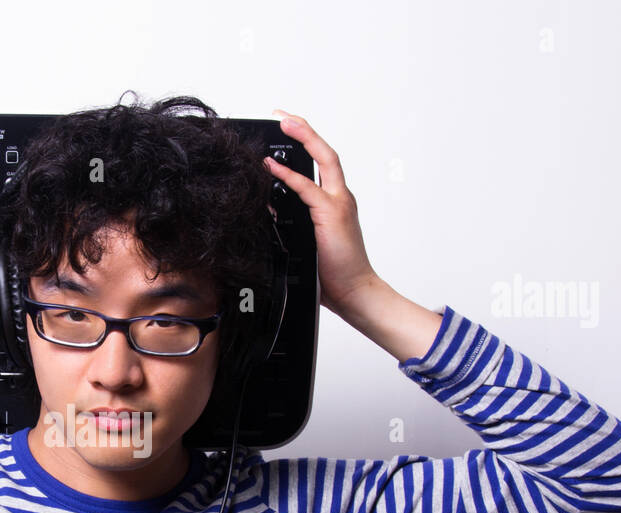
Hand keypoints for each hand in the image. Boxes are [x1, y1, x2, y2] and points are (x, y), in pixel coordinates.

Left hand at [264, 109, 382, 319]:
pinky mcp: (332, 214)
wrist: (355, 290)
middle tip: (282, 114)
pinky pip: (308, 189)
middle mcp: (340, 197)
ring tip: (283, 122)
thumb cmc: (331, 272)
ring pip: (324, 160)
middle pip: (326, 152)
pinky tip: (272, 166)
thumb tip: (265, 213)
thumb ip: (290, 224)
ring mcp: (338, 203)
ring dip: (304, 137)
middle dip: (305, 129)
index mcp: (335, 203)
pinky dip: (288, 176)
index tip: (287, 129)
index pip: (321, 164)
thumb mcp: (305, 242)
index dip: (306, 143)